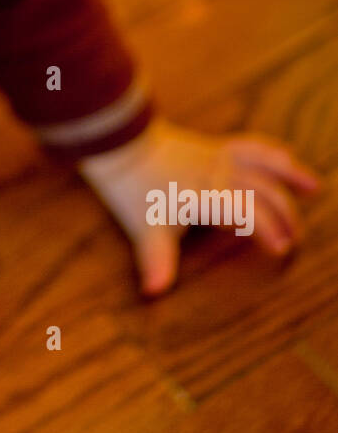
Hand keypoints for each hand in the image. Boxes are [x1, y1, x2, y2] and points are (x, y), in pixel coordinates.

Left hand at [76, 116, 323, 297]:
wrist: (119, 141)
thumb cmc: (133, 187)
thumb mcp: (145, 227)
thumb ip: (156, 260)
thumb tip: (153, 291)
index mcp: (209, 195)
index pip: (250, 213)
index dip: (269, 230)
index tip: (282, 250)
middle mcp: (221, 173)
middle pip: (264, 191)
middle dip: (284, 214)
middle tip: (295, 238)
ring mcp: (219, 156)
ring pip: (264, 162)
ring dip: (289, 174)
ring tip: (313, 186)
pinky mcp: (213, 145)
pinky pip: (251, 145)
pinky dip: (271, 152)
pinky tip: (284, 157)